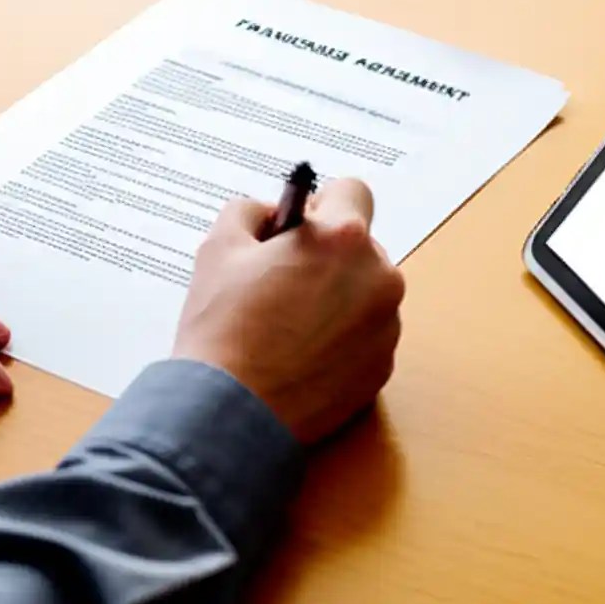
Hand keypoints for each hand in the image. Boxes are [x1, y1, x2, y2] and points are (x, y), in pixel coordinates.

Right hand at [172, 178, 404, 443]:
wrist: (231, 412)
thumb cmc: (223, 329)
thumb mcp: (219, 248)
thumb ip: (250, 212)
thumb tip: (270, 215)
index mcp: (343, 239)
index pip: (353, 191)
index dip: (320, 204)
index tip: (297, 227)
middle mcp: (378, 278)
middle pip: (360, 247)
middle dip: (326, 256)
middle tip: (280, 282)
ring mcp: (385, 327)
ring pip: (364, 293)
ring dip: (335, 298)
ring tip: (287, 325)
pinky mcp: (381, 369)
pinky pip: (365, 336)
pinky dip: (340, 339)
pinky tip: (299, 355)